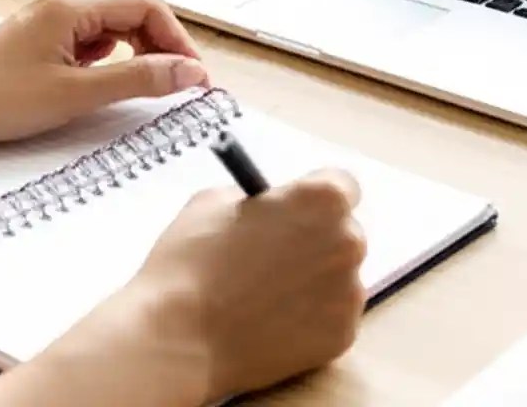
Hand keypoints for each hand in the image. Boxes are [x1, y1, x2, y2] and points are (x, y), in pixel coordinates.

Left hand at [0, 0, 208, 145]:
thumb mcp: (75, 94)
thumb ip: (137, 80)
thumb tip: (185, 73)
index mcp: (73, 6)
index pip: (149, 8)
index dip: (180, 42)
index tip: (194, 77)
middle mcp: (67, 4)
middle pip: (139, 13)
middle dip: (166, 47)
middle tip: (181, 86)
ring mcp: (57, 19)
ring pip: (121, 27)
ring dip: (144, 53)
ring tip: (152, 87)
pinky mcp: (50, 37)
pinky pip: (99, 40)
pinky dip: (118, 60)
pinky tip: (112, 83)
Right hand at [131, 168, 368, 401]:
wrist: (178, 339)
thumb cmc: (190, 263)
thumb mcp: (214, 202)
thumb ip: (259, 200)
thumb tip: (272, 208)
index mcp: (323, 200)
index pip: (343, 186)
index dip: (315, 200)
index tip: (299, 212)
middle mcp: (348, 242)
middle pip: (343, 234)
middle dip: (315, 242)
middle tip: (275, 259)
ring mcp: (349, 293)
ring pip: (338, 280)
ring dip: (312, 283)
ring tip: (265, 299)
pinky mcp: (342, 336)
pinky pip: (331, 319)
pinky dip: (308, 322)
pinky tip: (271, 325)